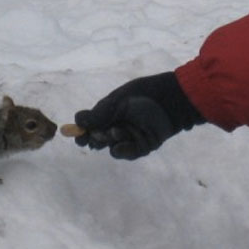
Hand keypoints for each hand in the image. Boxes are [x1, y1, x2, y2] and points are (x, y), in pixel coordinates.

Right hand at [73, 72, 203, 159]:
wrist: (171, 101)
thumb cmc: (144, 95)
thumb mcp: (118, 101)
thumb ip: (99, 113)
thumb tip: (77, 121)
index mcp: (110, 113)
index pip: (91, 125)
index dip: (83, 132)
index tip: (78, 136)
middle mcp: (118, 125)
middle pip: (99, 138)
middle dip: (95, 138)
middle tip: (98, 134)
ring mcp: (130, 137)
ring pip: (111, 147)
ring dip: (110, 141)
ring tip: (117, 131)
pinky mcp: (142, 146)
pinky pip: (126, 153)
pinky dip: (122, 150)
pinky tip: (121, 145)